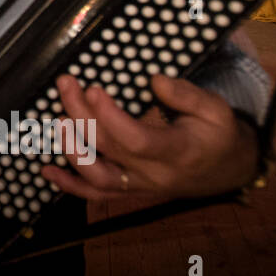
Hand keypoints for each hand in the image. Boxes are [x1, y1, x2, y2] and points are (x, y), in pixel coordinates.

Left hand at [40, 74, 258, 204]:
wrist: (228, 171)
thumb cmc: (218, 135)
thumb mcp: (216, 109)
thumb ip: (187, 95)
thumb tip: (155, 80)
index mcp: (178, 152)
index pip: (137, 140)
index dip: (110, 117)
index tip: (93, 89)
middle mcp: (155, 174)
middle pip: (109, 149)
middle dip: (82, 116)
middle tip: (67, 85)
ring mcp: (140, 186)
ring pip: (98, 178)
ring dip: (72, 151)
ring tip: (58, 122)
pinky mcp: (130, 191)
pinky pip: (97, 195)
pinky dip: (69, 185)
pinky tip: (47, 171)